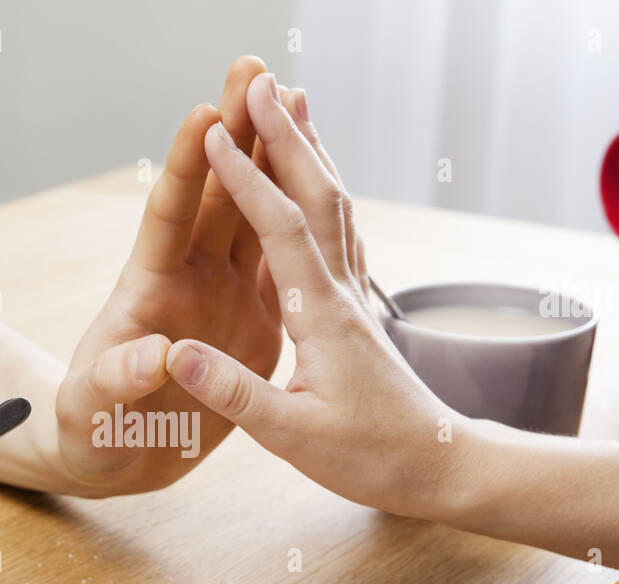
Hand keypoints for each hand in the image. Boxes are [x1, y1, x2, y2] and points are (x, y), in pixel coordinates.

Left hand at [53, 57, 283, 495]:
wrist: (115, 460)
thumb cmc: (89, 432)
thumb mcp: (93, 411)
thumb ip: (118, 379)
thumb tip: (156, 355)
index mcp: (149, 290)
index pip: (169, 215)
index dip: (188, 167)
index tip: (205, 114)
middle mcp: (189, 279)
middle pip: (218, 194)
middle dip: (237, 130)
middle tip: (257, 67)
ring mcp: (223, 296)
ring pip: (256, 217)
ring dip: (274, 161)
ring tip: (297, 102)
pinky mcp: (252, 324)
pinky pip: (280, 263)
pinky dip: (300, 225)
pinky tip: (322, 187)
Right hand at [161, 72, 463, 517]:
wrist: (441, 466)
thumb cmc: (372, 458)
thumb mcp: (293, 438)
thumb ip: (234, 394)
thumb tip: (176, 354)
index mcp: (321, 317)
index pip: (281, 229)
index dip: (247, 178)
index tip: (217, 133)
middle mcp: (343, 294)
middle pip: (317, 195)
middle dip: (286, 136)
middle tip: (260, 83)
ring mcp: (356, 299)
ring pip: (337, 207)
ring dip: (311, 152)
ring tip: (293, 108)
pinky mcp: (360, 312)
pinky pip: (344, 234)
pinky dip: (325, 194)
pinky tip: (319, 187)